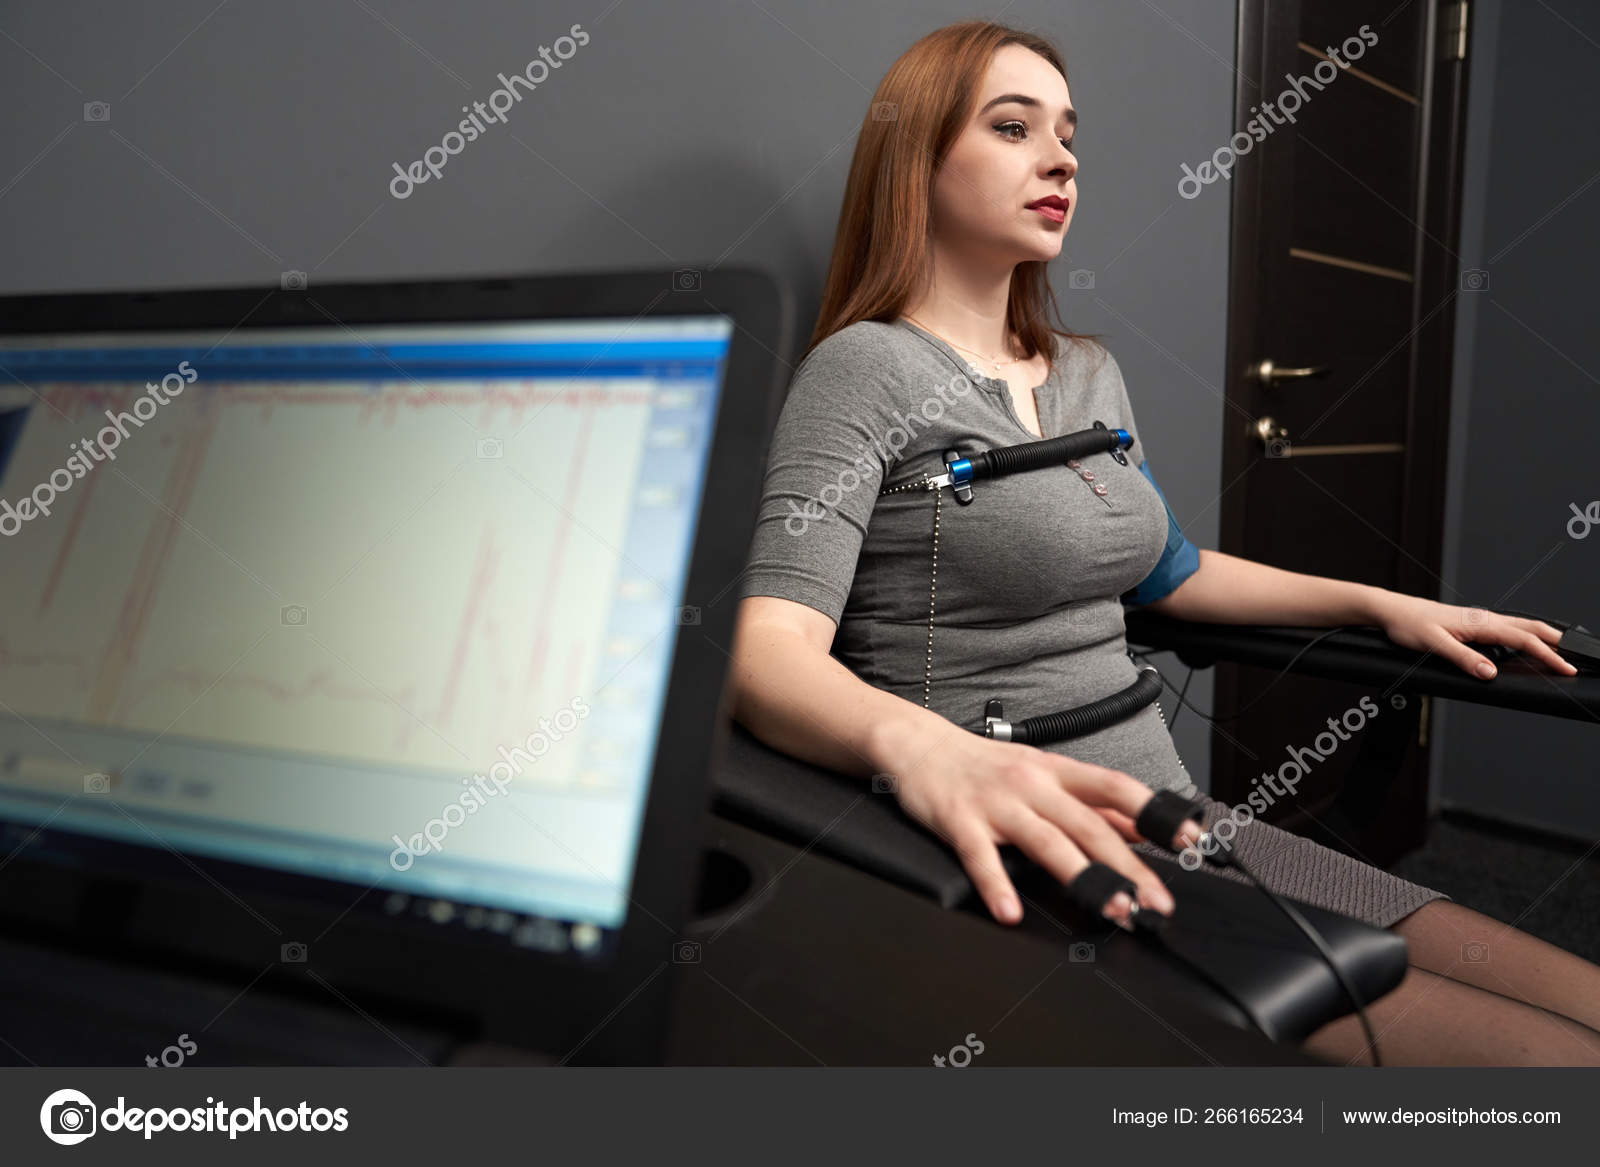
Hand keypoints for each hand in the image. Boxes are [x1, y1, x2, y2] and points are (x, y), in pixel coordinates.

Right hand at [880, 721, 1202, 926]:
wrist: (920, 746)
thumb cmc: (985, 766)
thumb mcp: (1044, 773)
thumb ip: (1091, 803)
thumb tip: (1141, 829)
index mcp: (1057, 772)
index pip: (1117, 788)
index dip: (1155, 814)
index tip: (1188, 841)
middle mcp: (1033, 784)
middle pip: (1089, 824)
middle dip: (1129, 865)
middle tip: (1156, 901)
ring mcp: (997, 802)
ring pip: (1047, 840)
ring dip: (1083, 877)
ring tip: (1111, 909)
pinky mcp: (960, 820)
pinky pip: (981, 857)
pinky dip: (997, 886)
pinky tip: (1010, 912)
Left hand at [1367, 592, 1576, 677]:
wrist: (1392, 610)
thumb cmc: (1409, 624)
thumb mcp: (1433, 644)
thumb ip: (1462, 658)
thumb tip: (1489, 672)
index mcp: (1480, 622)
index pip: (1523, 639)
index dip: (1547, 655)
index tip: (1565, 668)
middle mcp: (1483, 618)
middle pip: (1530, 627)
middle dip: (1556, 642)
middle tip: (1574, 659)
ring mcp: (1479, 620)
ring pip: (1520, 626)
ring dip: (1543, 637)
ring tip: (1559, 650)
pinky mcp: (1472, 624)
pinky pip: (1507, 629)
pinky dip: (1525, 635)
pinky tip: (1524, 644)